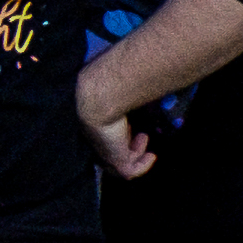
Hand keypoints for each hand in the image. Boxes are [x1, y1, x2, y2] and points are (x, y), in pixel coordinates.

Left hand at [72, 64, 156, 181]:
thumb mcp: (109, 83)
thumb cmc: (102, 84)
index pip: (101, 134)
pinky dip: (143, 166)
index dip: (116, 132)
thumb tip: (125, 71)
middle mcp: (95, 139)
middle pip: (109, 150)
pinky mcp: (116, 160)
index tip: (129, 124)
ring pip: (120, 162)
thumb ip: (115, 82)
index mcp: (90, 122)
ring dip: (135, 153)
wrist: (98, 96)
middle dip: (125, 145)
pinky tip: (151, 155)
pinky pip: (130, 172)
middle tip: (139, 135)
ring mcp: (104, 152)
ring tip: (144, 138)